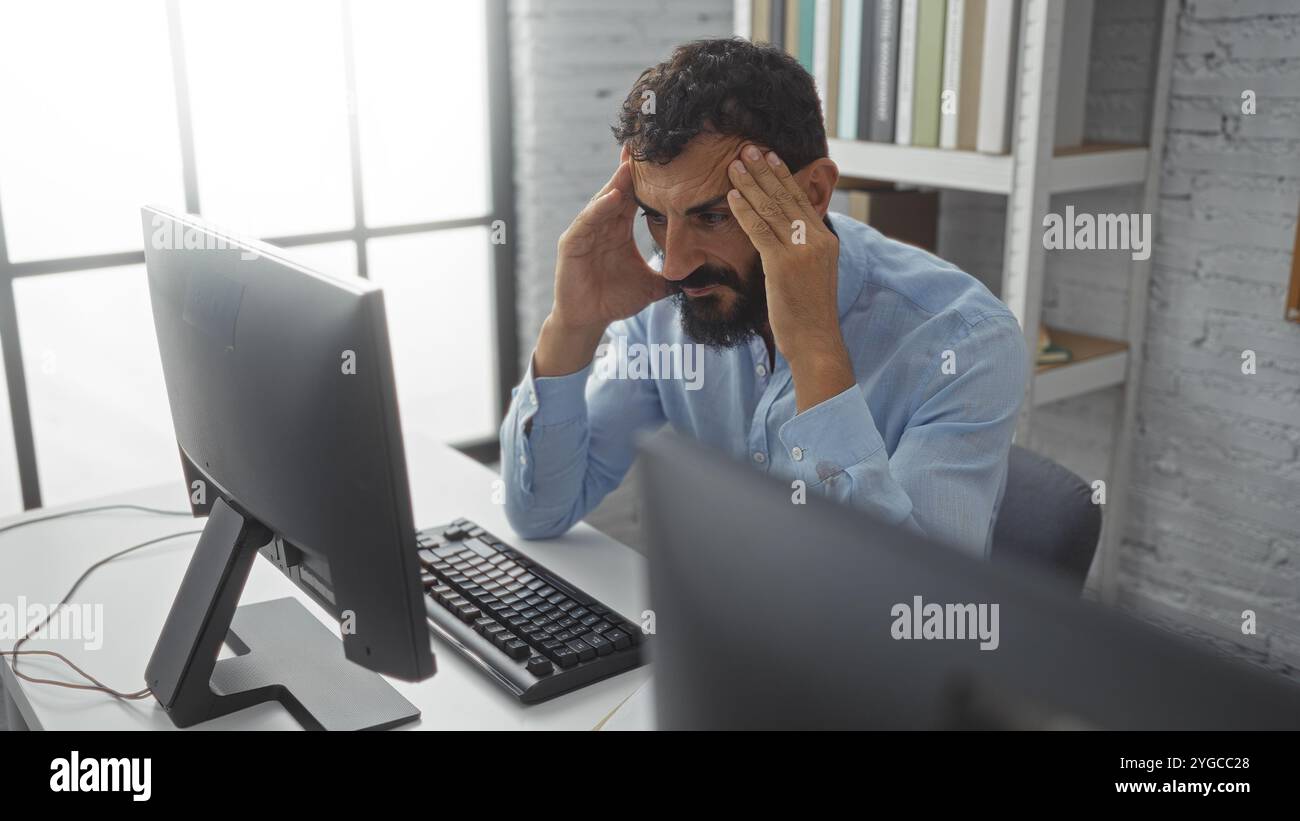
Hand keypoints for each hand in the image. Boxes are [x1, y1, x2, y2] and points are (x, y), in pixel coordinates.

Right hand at [535, 148, 667, 376]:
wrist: (589, 320)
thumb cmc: (614, 299)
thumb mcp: (651, 286)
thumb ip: (673, 278)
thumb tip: (703, 278)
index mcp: (619, 229)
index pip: (634, 196)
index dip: (647, 179)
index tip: (664, 158)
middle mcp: (602, 225)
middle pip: (618, 190)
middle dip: (629, 169)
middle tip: (644, 143)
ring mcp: (585, 232)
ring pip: (602, 201)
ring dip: (615, 183)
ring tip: (630, 165)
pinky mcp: (572, 244)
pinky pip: (587, 222)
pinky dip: (599, 209)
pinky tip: (612, 197)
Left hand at [727, 145, 853, 411]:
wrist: (816, 341)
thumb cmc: (809, 314)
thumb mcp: (812, 275)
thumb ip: (802, 251)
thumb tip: (785, 235)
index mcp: (827, 240)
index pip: (802, 200)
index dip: (784, 176)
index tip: (770, 157)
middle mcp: (818, 240)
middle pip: (787, 197)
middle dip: (765, 170)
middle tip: (748, 148)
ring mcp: (802, 251)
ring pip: (772, 209)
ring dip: (750, 184)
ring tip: (735, 164)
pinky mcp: (784, 264)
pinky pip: (760, 230)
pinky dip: (744, 211)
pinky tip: (731, 196)